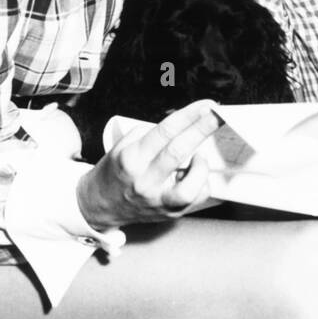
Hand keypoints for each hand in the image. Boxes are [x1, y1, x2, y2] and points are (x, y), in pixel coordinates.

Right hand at [76, 99, 220, 230]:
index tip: (206, 105)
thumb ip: (149, 134)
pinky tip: (196, 175)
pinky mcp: (169, 213)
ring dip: (201, 166)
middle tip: (218, 116)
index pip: (164, 131)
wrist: (100, 205)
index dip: (189, 116)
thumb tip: (183, 123)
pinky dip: (202, 183)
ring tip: (199, 157)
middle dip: (202, 130)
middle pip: (178, 152)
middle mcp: (144, 181)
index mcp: (131, 158)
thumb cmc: (115, 171)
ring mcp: (157, 200)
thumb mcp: (122, 146)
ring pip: (189, 187)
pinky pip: (196, 199)